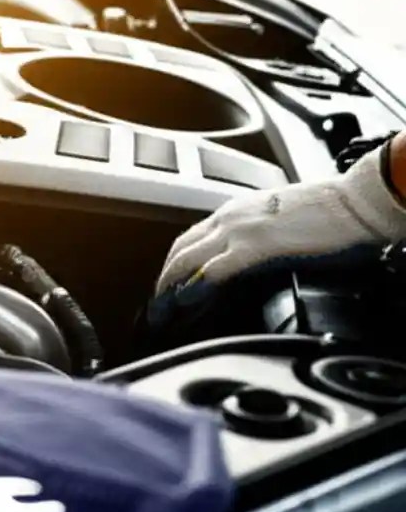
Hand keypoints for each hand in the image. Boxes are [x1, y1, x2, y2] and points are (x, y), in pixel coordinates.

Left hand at [151, 142, 405, 321]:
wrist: (355, 201)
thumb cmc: (329, 211)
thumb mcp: (280, 221)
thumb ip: (258, 238)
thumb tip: (250, 260)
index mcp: (236, 210)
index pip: (191, 237)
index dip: (174, 263)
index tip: (166, 286)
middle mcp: (230, 217)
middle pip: (180, 249)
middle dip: (163, 279)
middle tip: (156, 306)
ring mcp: (239, 230)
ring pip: (187, 259)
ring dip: (168, 286)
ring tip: (160, 310)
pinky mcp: (254, 246)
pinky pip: (212, 269)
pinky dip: (192, 286)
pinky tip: (181, 301)